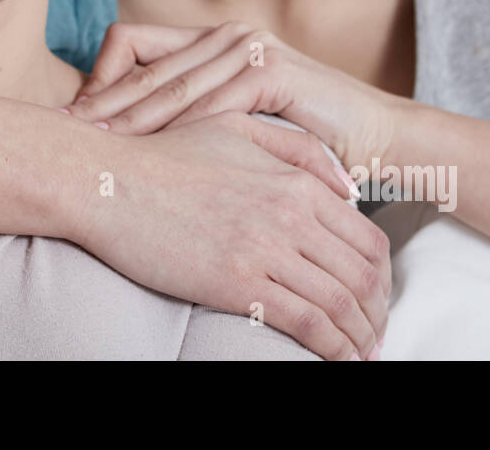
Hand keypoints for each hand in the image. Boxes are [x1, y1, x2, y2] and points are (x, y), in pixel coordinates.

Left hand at [67, 22, 399, 172]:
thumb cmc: (299, 135)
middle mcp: (224, 35)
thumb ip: (189, 114)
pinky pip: (216, 102)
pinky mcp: (276, 73)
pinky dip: (183, 130)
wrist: (374, 138)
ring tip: (95, 150)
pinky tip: (157, 156)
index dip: (96, 79)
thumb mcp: (234, 120)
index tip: (71, 121)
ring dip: (130, 120)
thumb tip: (122, 139)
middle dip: (99, 105)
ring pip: (172, 85)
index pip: (128, 42)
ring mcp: (250, 49)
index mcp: (208, 40)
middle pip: (141, 66)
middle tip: (60, 137)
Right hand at [71, 112, 388, 359]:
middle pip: (363, 277)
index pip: (366, 238)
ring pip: (341, 305)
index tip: (376, 301)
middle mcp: (291, 214)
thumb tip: (346, 187)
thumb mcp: (236, 128)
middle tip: (374, 338)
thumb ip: (296, 149)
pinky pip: (306, 324)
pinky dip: (333, 348)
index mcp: (295, 180)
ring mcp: (265, 250)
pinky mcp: (237, 284)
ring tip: (360, 357)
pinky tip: (336, 360)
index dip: (382, 278)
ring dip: (359, 339)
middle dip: (378, 316)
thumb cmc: (163, 155)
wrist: (106, 181)